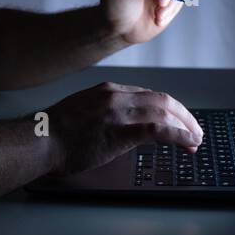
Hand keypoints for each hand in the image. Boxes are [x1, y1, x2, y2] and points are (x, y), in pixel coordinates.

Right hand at [43, 80, 202, 175]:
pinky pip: (159, 129)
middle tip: (195, 130)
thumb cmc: (54, 134)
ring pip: (165, 111)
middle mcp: (116, 95)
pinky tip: (188, 143)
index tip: (177, 120)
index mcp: (107, 90)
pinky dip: (179, 135)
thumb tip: (118, 128)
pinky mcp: (121, 131)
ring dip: (186, 127)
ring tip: (195, 140)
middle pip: (162, 99)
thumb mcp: (81, 113)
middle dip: (184, 115)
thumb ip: (103, 114)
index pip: (148, 94)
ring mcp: (119, 111)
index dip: (168, 108)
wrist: (39, 141)